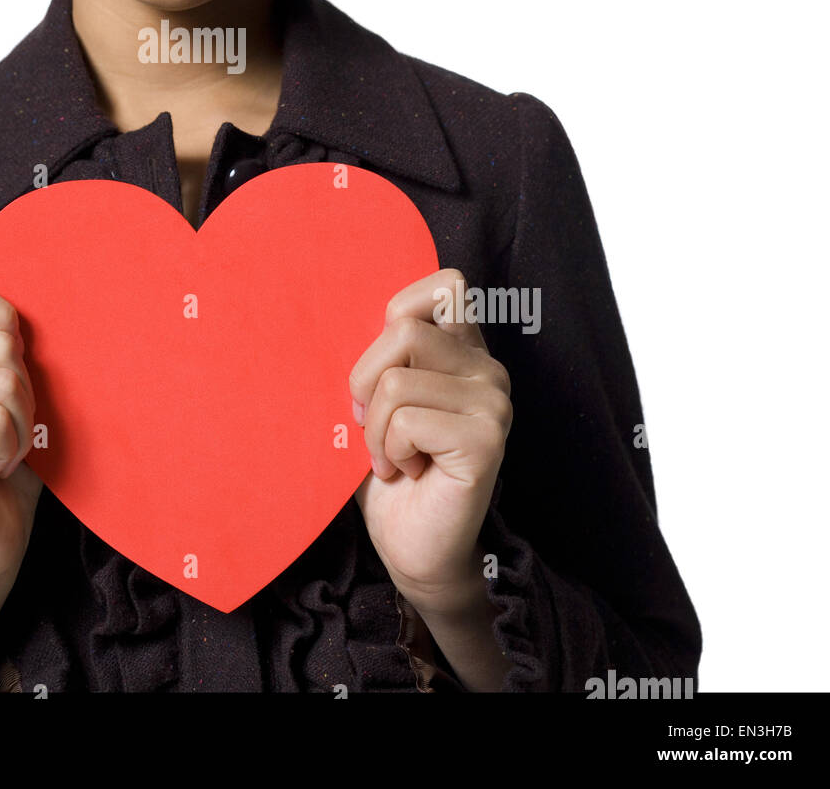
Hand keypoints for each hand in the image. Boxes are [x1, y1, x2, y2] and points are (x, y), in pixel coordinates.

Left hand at [348, 268, 511, 613]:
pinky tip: (409, 472)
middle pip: (403, 329)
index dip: (396, 312)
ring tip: (393, 455)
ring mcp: (493, 402)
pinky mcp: (486, 439)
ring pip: (396, 380)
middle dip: (365, 380)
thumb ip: (380, 350)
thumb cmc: (386, 465)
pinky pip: (406, 420)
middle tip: (373, 425)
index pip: (444, 285)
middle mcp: (487, 368)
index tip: (379, 371)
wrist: (410, 543)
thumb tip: (335, 307)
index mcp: (462, 349)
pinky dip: (388, 450)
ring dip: (375, 428)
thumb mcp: (374, 395)